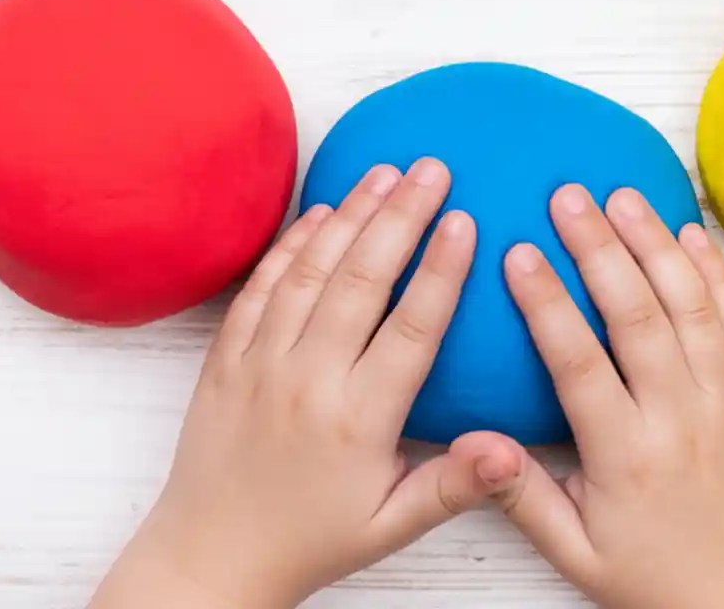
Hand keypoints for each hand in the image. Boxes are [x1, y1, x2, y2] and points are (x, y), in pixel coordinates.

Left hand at [90, 159, 524, 608]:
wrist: (212, 555)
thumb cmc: (310, 540)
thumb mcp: (393, 524)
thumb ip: (455, 484)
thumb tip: (511, 453)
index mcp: (358, 420)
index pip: (412, 327)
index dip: (441, 269)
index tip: (466, 220)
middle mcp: (308, 380)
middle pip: (361, 280)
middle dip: (401, 217)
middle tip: (432, 168)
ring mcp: (260, 364)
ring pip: (310, 272)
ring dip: (349, 216)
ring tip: (384, 172)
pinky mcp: (226, 359)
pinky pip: (259, 288)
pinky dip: (289, 245)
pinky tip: (319, 213)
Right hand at [495, 185, 723, 608]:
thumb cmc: (650, 576)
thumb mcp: (572, 552)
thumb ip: (522, 496)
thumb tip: (476, 444)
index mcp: (626, 455)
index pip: (579, 362)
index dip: (547, 302)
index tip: (518, 252)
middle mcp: (679, 418)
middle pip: (639, 314)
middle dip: (600, 247)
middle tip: (567, 195)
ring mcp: (723, 402)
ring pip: (692, 307)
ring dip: (657, 244)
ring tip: (623, 195)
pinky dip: (717, 275)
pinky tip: (691, 235)